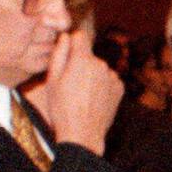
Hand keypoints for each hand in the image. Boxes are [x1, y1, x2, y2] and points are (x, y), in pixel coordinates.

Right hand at [43, 30, 123, 154]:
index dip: (73, 44)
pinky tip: (94, 100)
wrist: (83, 135)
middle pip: (89, 56)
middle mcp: (101, 64)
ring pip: (99, 69)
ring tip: (83, 96)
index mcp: (83, 59)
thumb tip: (65, 36)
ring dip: (93, 76)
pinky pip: (109, 81)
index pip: (80, 36)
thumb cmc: (62, 109)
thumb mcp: (52, 80)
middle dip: (81, 64)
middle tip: (72, 85)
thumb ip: (59, 53)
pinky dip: (103, 87)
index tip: (68, 55)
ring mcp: (112, 77)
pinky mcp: (119, 89)